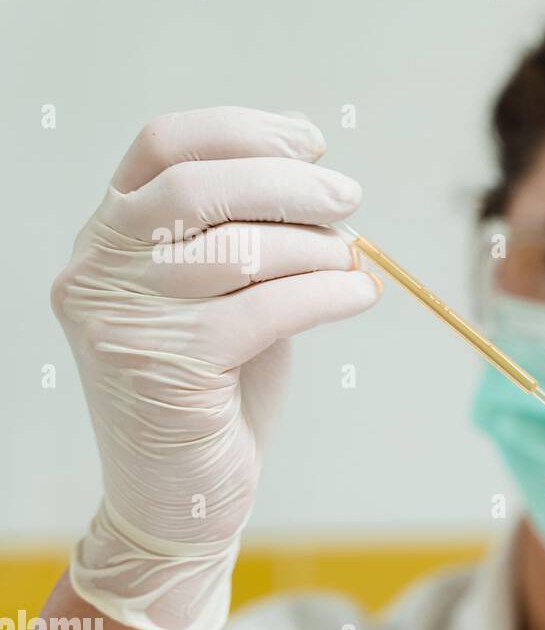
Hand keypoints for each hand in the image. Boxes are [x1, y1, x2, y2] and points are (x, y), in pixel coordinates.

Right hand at [51, 106, 380, 629]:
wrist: (178, 497)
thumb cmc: (213, 390)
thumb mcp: (225, 296)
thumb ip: (250, 238)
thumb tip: (322, 182)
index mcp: (108, 235)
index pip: (162, 144)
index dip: (244, 131)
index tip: (311, 143)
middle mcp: (100, 268)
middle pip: (198, 186)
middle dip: (288, 182)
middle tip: (348, 197)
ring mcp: (123, 319)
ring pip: (237, 248)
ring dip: (314, 246)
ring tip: (352, 260)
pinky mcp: (165, 368)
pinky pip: (265, 309)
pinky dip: (326, 294)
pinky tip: (359, 295)